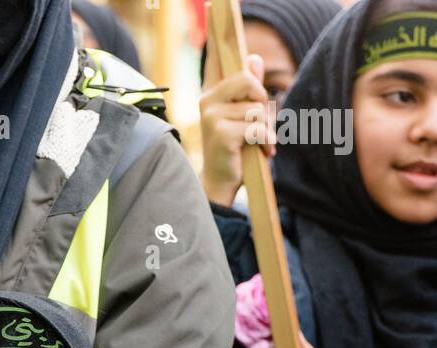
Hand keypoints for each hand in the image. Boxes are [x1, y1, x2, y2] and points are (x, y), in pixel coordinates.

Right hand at [199, 53, 275, 205]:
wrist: (221, 183)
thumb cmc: (234, 149)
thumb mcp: (243, 116)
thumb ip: (249, 89)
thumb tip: (254, 59)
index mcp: (211, 94)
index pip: (222, 62)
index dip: (226, 47)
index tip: (231, 37)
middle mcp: (207, 101)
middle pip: (248, 80)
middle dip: (262, 103)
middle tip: (262, 123)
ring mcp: (212, 117)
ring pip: (256, 109)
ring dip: (266, 128)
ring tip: (262, 143)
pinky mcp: (221, 133)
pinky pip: (256, 128)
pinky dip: (266, 140)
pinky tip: (264, 151)